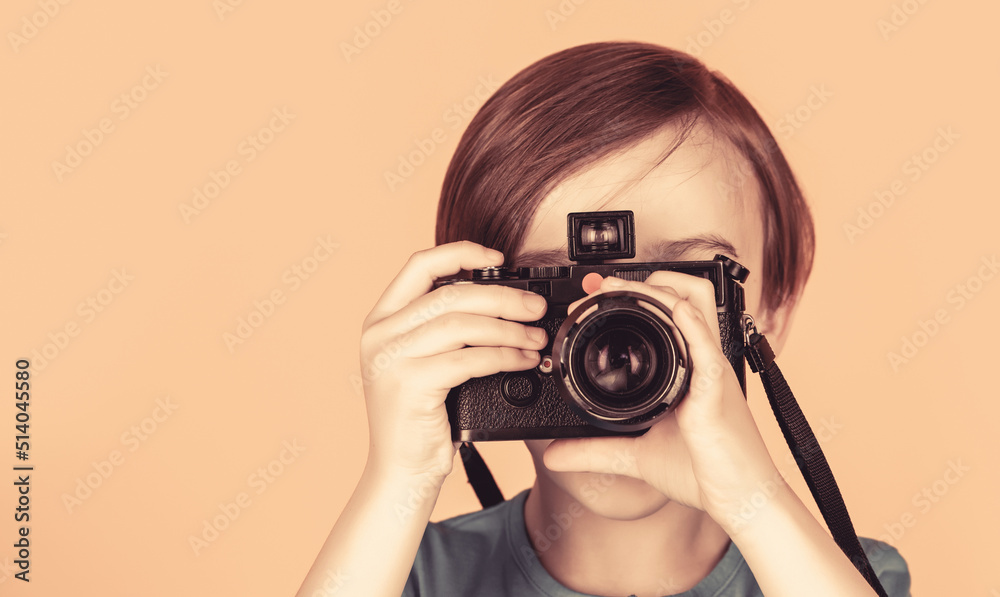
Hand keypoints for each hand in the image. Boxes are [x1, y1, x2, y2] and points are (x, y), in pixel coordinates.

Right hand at [359, 240, 548, 484]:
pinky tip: (523, 360)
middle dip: (502, 298)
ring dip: (508, 329)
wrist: (401, 471)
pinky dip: (503, 356)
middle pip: (450, 294)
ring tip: (536, 338)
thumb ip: (444, 328)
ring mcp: (391, 359)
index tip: (497, 258)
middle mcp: (380, 334)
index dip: (461, 253)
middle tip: (536, 307)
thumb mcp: (422, 361)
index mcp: (381, 320)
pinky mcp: (409, 386)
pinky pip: (468, 360)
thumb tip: (500, 300)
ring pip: (461, 325)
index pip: (419, 265)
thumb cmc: (419, 418)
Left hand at [542, 272, 784, 528]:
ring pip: (696, 307)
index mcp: (688, 369)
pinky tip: (676, 312)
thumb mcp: (634, 457)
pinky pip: (707, 348)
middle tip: (604, 284)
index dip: (637, 296)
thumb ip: (593, 452)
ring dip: (663, 289)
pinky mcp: (717, 390)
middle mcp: (702, 362)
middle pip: (685, 296)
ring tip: (630, 286)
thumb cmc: (702, 472)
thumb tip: (553, 455)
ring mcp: (711, 372)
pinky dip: (691, 325)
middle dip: (646, 281)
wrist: (736, 498)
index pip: (668, 315)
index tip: (597, 292)